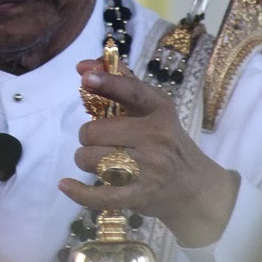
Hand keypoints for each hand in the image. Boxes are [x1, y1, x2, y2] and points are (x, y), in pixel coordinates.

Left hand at [58, 58, 239, 247]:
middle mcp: (157, 137)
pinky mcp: (140, 196)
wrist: (194, 187)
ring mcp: (149, 169)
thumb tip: (84, 66)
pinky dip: (78, 191)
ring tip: (99, 160)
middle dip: (88, 136)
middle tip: (99, 140)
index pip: (132, 91)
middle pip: (96, 131)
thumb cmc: (165, 141)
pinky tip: (66, 184)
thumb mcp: (152, 109)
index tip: (85, 77)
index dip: (107, 83)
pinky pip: (99, 195)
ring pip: (91, 159)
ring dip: (86, 160)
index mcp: (160, 110)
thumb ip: (120, 82)